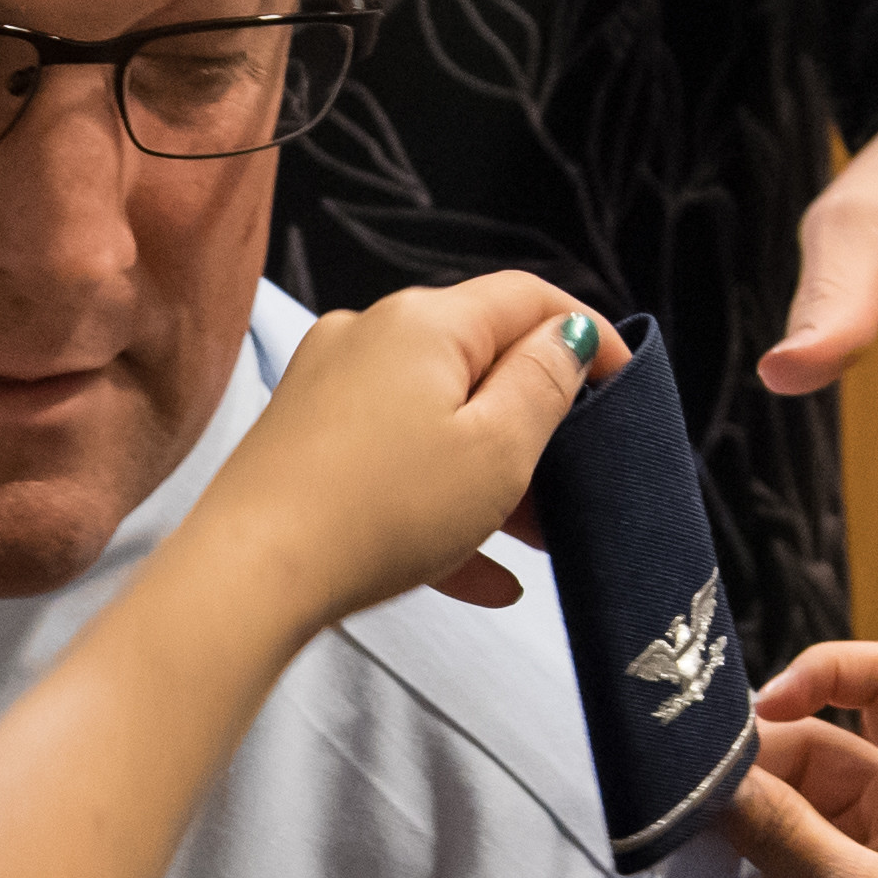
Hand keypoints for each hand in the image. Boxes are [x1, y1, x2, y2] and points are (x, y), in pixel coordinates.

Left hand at [181, 272, 609, 635]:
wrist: (250, 577)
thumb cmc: (382, 510)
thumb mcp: (497, 448)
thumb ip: (544, 384)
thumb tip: (565, 336)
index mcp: (423, 322)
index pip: (526, 298)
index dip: (586, 334)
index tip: (627, 385)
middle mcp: (368, 337)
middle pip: (478, 363)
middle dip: (537, 423)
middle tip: (584, 481)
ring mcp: (328, 392)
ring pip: (436, 422)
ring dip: (494, 474)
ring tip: (539, 540)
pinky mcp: (302, 447)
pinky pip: (392, 468)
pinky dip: (440, 507)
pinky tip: (486, 579)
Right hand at [717, 640, 877, 877]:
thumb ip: (781, 831)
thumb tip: (709, 776)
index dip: (828, 670)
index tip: (762, 709)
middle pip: (818, 739)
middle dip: (756, 758)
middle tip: (696, 789)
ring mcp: (870, 842)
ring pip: (791, 793)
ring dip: (743, 805)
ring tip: (693, 827)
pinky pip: (782, 841)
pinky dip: (745, 843)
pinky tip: (710, 857)